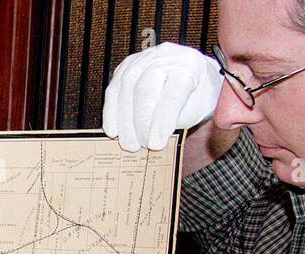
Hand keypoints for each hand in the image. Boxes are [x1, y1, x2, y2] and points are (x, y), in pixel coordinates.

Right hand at [102, 42, 223, 151]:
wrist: (190, 79)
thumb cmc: (193, 97)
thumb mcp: (193, 111)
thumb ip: (173, 122)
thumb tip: (151, 141)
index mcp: (189, 65)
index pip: (172, 93)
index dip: (161, 121)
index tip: (156, 144)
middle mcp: (165, 56)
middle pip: (145, 88)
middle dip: (140, 121)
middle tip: (141, 145)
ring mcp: (143, 59)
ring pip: (125, 88)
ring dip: (123, 120)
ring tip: (128, 143)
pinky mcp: (125, 67)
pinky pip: (113, 90)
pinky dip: (111, 113)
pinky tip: (114, 131)